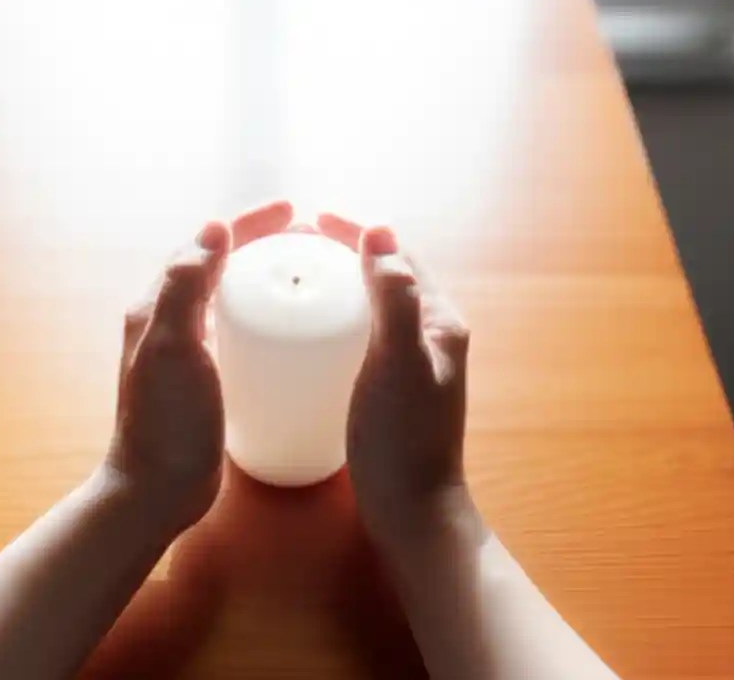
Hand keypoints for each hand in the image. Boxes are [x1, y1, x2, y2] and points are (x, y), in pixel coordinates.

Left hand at [107, 201, 293, 534]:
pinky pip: (238, 332)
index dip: (247, 223)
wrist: (155, 493)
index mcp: (157, 307)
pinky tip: (292, 332)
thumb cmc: (165, 424)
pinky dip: (264, 319)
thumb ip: (185, 287)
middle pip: (218, 265)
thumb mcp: (172, 348)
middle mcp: (168, 322)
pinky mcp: (206, 379)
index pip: (205, 246)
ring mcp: (187, 352)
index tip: (292, 212)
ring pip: (228, 297)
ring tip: (305, 273)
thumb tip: (214, 228)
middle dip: (260, 243)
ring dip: (262, 277)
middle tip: (308, 239)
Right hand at [317, 214, 479, 548]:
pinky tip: (302, 336)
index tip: (309, 221)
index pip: (400, 256)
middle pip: (385, 277)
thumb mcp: (399, 363)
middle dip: (342, 253)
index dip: (357, 231)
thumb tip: (378, 231)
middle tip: (292, 247)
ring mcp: (412, 364)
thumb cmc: (404, 440)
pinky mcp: (390, 389)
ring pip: (371, 307)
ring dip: (337, 285)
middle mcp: (431, 336)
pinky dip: (333, 323)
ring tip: (293, 280)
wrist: (413, 513)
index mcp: (441, 322)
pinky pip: (359, 338)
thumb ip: (395, 298)